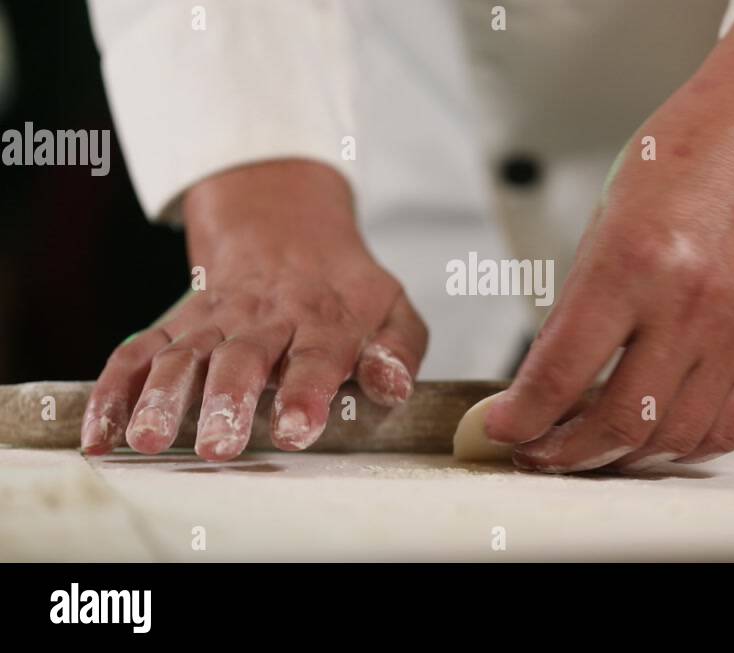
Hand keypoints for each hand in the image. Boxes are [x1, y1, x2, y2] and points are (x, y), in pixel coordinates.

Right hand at [81, 160, 426, 459]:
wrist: (286, 229)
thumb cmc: (346, 290)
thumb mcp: (392, 310)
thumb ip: (399, 350)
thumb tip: (392, 385)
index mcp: (324, 320)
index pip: (317, 358)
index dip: (307, 394)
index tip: (297, 429)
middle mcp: (266, 319)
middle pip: (242, 358)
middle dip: (228, 401)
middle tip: (218, 445)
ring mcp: (215, 319)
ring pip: (183, 354)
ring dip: (162, 396)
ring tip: (148, 440)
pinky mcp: (176, 323)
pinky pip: (138, 351)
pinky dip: (114, 390)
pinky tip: (101, 433)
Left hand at [484, 14, 733, 472]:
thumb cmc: (684, 162)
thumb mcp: (604, 221)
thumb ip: (581, 306)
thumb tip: (550, 381)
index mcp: (630, 265)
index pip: (559, 374)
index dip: (521, 419)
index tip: (502, 429)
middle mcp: (690, 307)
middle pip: (619, 423)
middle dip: (564, 454)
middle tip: (538, 452)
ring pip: (673, 438)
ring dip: (622, 457)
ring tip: (592, 447)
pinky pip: (730, 428)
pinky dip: (685, 445)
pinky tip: (657, 434)